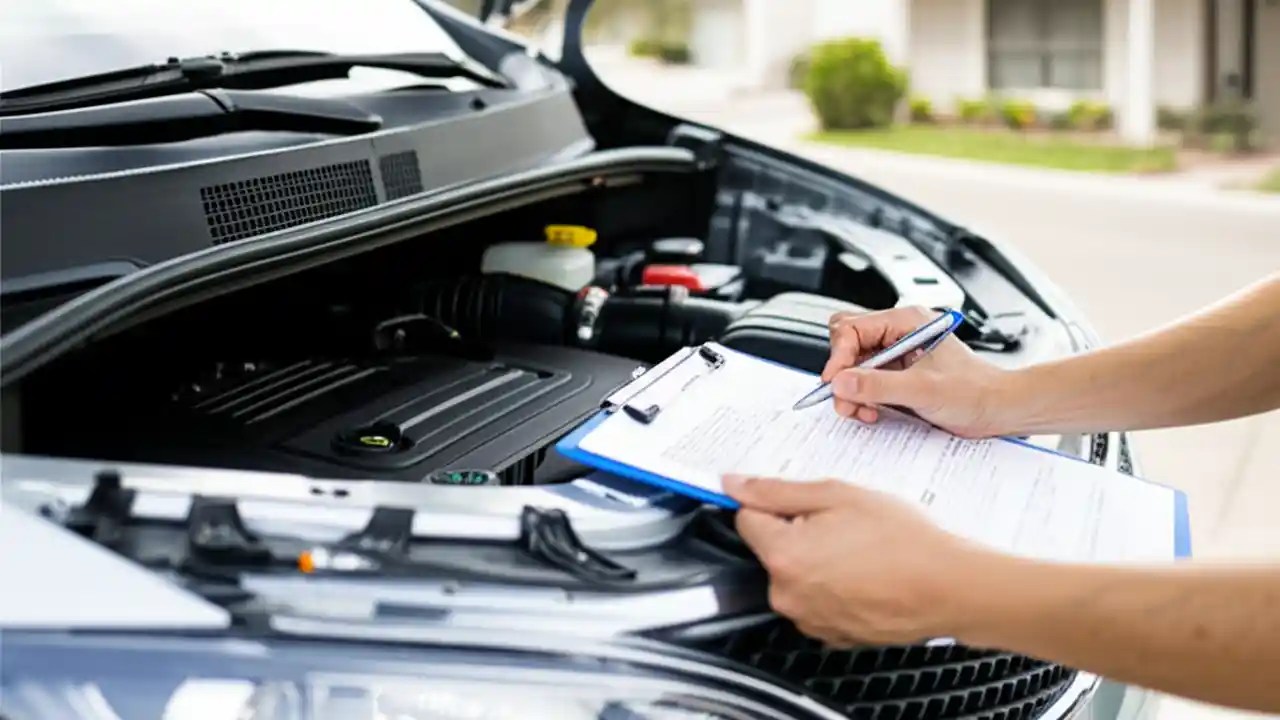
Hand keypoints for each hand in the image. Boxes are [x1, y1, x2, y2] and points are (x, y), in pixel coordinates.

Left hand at [724, 474, 997, 645]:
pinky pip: (816, 601)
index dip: (771, 503)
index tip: (795, 502)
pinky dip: (831, 587)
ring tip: (857, 550)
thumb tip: (734, 485)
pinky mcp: (830, 635)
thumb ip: (777, 490)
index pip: (745, 518)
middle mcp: (787, 594)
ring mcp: (808, 619)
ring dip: (815, 560)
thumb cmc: (903, 541)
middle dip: (795, 532)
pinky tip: (863, 574)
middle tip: (839, 524)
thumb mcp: (837, 495)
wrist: (949, 587)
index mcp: (783, 556)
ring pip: (795, 576)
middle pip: (770, 549)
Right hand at [823, 306, 1017, 437]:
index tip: (835, 382)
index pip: (852, 328)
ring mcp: (896, 355)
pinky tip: (873, 411)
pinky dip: (862, 399)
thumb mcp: (924, 389)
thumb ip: (879, 385)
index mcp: (906, 321)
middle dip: (842, 374)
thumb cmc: (976, 391)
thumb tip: (841, 382)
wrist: (998, 409)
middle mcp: (898, 334)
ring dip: (851, 391)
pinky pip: (865, 382)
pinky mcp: (896, 375)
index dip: (839, 356)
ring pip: (853, 366)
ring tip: (863, 410)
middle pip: (847, 344)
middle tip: (845, 398)